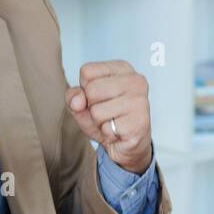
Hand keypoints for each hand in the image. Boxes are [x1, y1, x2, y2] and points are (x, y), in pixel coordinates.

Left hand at [66, 60, 152, 174]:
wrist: (124, 145)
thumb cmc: (105, 117)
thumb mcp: (82, 103)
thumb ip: (73, 96)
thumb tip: (78, 102)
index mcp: (122, 68)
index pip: (87, 71)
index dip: (85, 89)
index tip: (99, 97)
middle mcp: (135, 80)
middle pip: (92, 89)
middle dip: (92, 107)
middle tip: (106, 112)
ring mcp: (140, 101)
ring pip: (97, 111)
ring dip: (99, 122)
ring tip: (112, 122)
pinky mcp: (140, 122)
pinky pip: (107, 129)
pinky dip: (108, 134)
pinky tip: (119, 132)